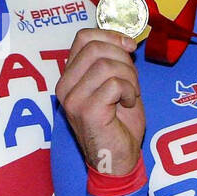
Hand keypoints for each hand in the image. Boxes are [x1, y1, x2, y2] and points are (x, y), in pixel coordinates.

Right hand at [56, 27, 144, 176]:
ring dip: (129, 78)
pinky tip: (128, 104)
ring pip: (106, 65)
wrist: (117, 160)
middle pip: (96, 48)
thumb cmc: (118, 124)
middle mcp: (64, 86)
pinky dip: (130, 92)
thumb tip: (124, 40)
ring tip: (130, 96)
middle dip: (123, 60)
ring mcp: (73, 99)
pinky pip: (114, 84)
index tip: (129, 47)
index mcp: (69, 77)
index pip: (83, 37)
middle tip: (131, 81)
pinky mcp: (86, 111)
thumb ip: (113, 62)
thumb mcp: (114, 85)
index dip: (110, 35)